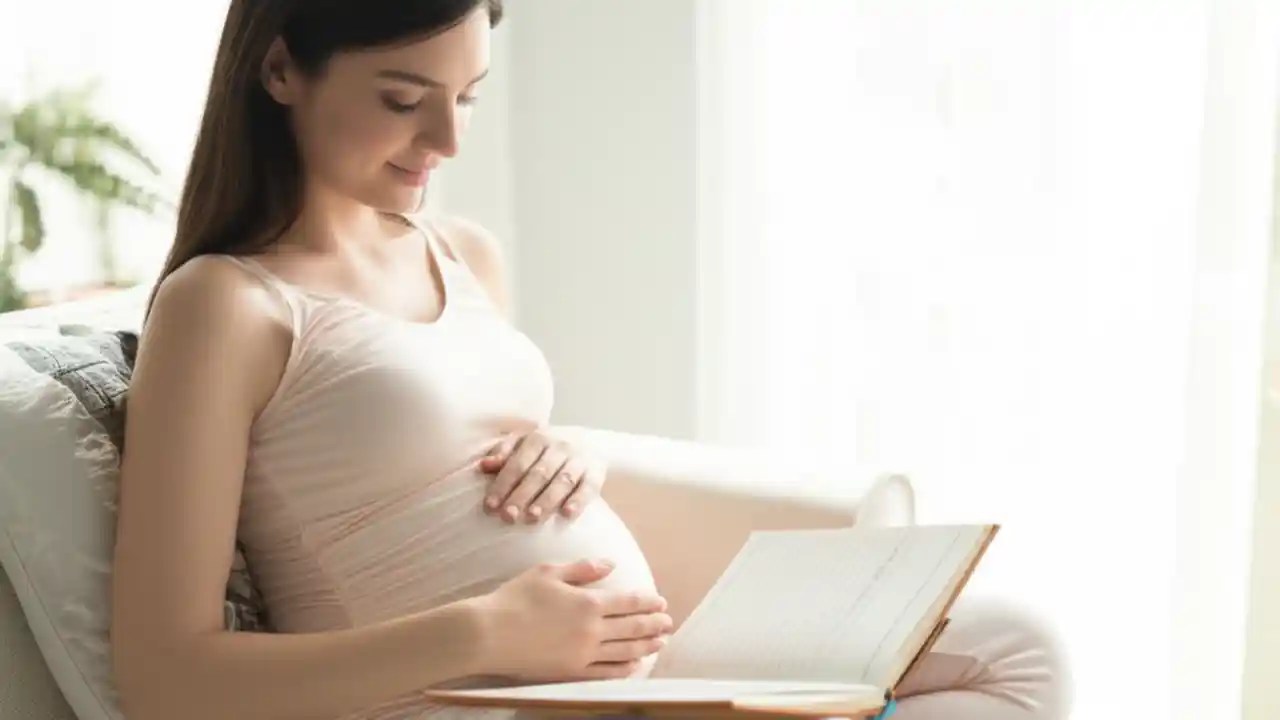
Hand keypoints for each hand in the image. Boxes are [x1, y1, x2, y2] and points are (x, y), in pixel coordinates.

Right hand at [474, 559, 672, 680]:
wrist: (488, 634)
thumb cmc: (515, 598)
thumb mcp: (549, 572)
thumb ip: (583, 569)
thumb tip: (611, 564)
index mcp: (588, 603)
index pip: (629, 602)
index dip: (648, 602)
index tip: (662, 602)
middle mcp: (592, 630)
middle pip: (633, 628)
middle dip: (654, 624)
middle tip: (668, 622)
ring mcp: (584, 655)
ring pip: (626, 652)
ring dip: (647, 646)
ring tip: (661, 642)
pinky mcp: (572, 673)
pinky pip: (607, 673)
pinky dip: (626, 669)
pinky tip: (635, 665)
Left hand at [479, 429, 604, 522]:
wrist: (594, 443)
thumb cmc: (549, 448)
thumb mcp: (526, 443)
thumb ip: (504, 453)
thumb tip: (483, 466)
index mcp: (539, 438)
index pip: (518, 463)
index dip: (503, 484)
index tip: (490, 506)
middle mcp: (560, 446)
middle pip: (538, 474)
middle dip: (522, 496)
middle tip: (507, 517)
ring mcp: (580, 460)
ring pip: (562, 481)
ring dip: (546, 500)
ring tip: (531, 518)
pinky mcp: (596, 473)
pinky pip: (588, 487)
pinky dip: (578, 501)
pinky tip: (567, 514)